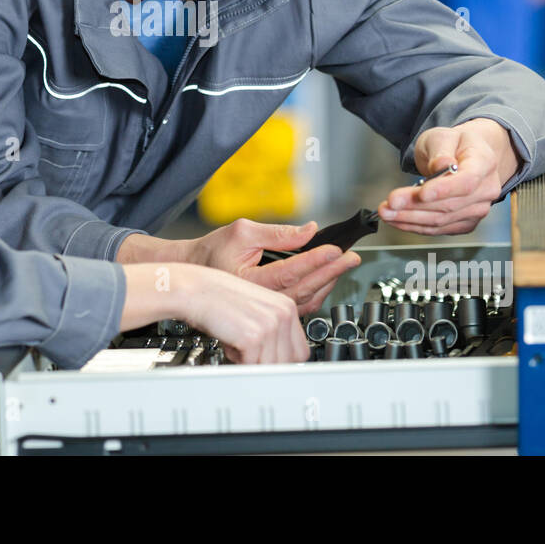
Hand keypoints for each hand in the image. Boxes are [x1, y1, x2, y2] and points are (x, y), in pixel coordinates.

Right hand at [120, 263, 307, 363]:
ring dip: (250, 362)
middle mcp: (283, 313)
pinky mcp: (254, 336)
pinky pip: (252, 366)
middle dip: (267, 364)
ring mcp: (270, 324)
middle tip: (248, 352)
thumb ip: (273, 331)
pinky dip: (237, 360)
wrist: (194, 290)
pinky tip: (229, 342)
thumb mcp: (255, 310)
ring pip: (271, 366)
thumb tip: (282, 359)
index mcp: (286, 306)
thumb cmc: (218, 300)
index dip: (282, 359)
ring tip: (236, 343)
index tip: (268, 361)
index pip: (300, 349)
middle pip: (289, 361)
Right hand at [190, 218, 360, 315]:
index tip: (336, 250)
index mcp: (249, 281)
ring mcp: (265, 309)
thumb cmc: (212, 252)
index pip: (291, 271)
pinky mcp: (269, 312)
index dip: (316, 260)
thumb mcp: (242, 232)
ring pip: (305, 301)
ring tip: (342, 266)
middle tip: (350, 257)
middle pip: (304, 289)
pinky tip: (326, 280)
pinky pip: (300, 306)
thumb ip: (277, 233)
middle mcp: (259, 300)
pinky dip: (316, 293)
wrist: (194, 274)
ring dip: (327, 283)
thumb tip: (309, 231)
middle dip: (331, 272)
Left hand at [378, 119, 520, 234]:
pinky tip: (397, 220)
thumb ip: (440, 150)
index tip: (421, 193)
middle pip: (449, 204)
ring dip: (410, 219)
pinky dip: (415, 226)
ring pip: (441, 220)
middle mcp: (486, 190)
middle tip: (389, 203)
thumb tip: (440, 165)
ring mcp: (478, 210)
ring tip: (386, 212)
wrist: (466, 156)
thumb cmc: (454, 144)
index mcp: (484, 163)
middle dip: (415, 206)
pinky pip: (438, 228)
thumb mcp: (444, 136)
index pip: (466, 182)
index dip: (444, 190)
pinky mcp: (465, 223)